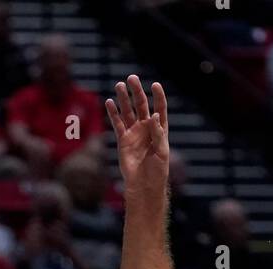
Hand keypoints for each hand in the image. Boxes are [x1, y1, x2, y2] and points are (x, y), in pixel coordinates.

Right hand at [106, 75, 169, 192]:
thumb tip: (153, 115)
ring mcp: (134, 133)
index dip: (158, 96)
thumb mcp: (162, 152)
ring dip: (124, 99)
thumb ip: (157, 133)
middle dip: (137, 92)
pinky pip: (117, 124)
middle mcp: (146, 128)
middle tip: (132, 78)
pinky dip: (113, 113)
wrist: (143, 185)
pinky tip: (110, 102)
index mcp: (160, 129)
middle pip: (141, 105)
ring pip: (128, 112)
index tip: (155, 85)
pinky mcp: (123, 140)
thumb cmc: (157, 171)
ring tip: (119, 85)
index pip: (160, 108)